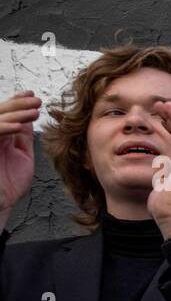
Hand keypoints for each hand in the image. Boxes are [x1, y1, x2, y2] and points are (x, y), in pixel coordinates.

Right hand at [0, 91, 40, 224]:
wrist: (0, 203)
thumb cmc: (9, 184)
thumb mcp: (23, 155)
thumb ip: (24, 138)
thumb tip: (30, 121)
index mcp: (0, 136)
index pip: (7, 114)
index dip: (18, 103)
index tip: (33, 97)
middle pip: (1, 112)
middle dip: (19, 104)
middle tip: (36, 100)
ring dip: (15, 114)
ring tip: (33, 111)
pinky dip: (4, 129)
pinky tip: (18, 127)